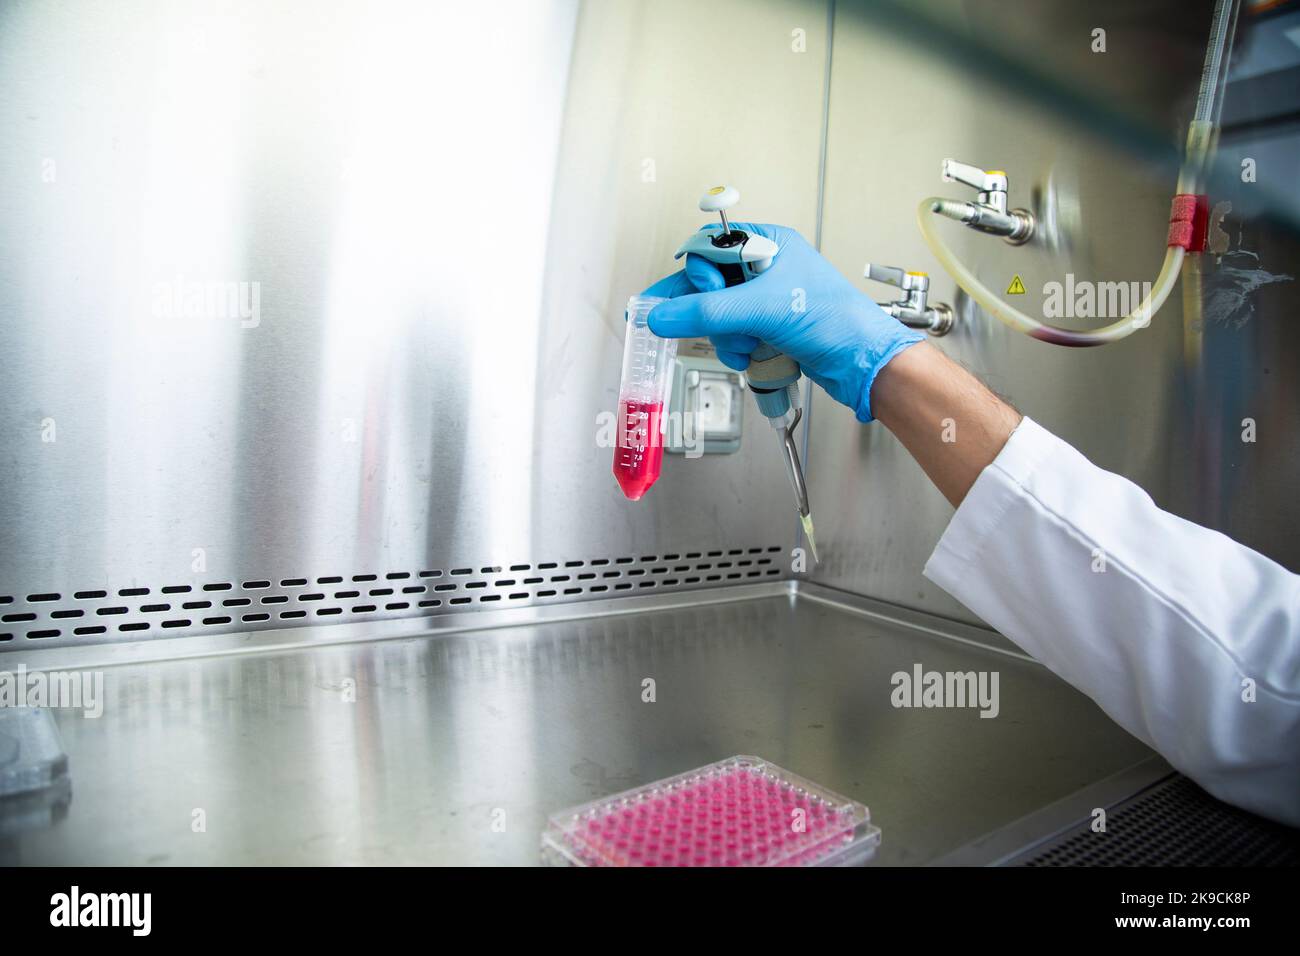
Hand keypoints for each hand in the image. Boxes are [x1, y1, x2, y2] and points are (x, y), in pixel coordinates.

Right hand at [642, 223, 922, 421]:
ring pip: (718, 316)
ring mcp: (766, 301)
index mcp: (768, 245)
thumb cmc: (833, 319)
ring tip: (746, 345)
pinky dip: (736, 349)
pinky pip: (732, 336)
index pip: (709, 249)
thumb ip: (704, 313)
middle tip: (721, 325)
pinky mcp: (768, 328)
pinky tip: (752, 356)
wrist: (862, 361)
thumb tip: (660, 315)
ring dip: (726, 337)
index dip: (700, 275)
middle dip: (712, 313)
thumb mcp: (760, 309)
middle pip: (709, 286)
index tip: (701, 296)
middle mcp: (766, 268)